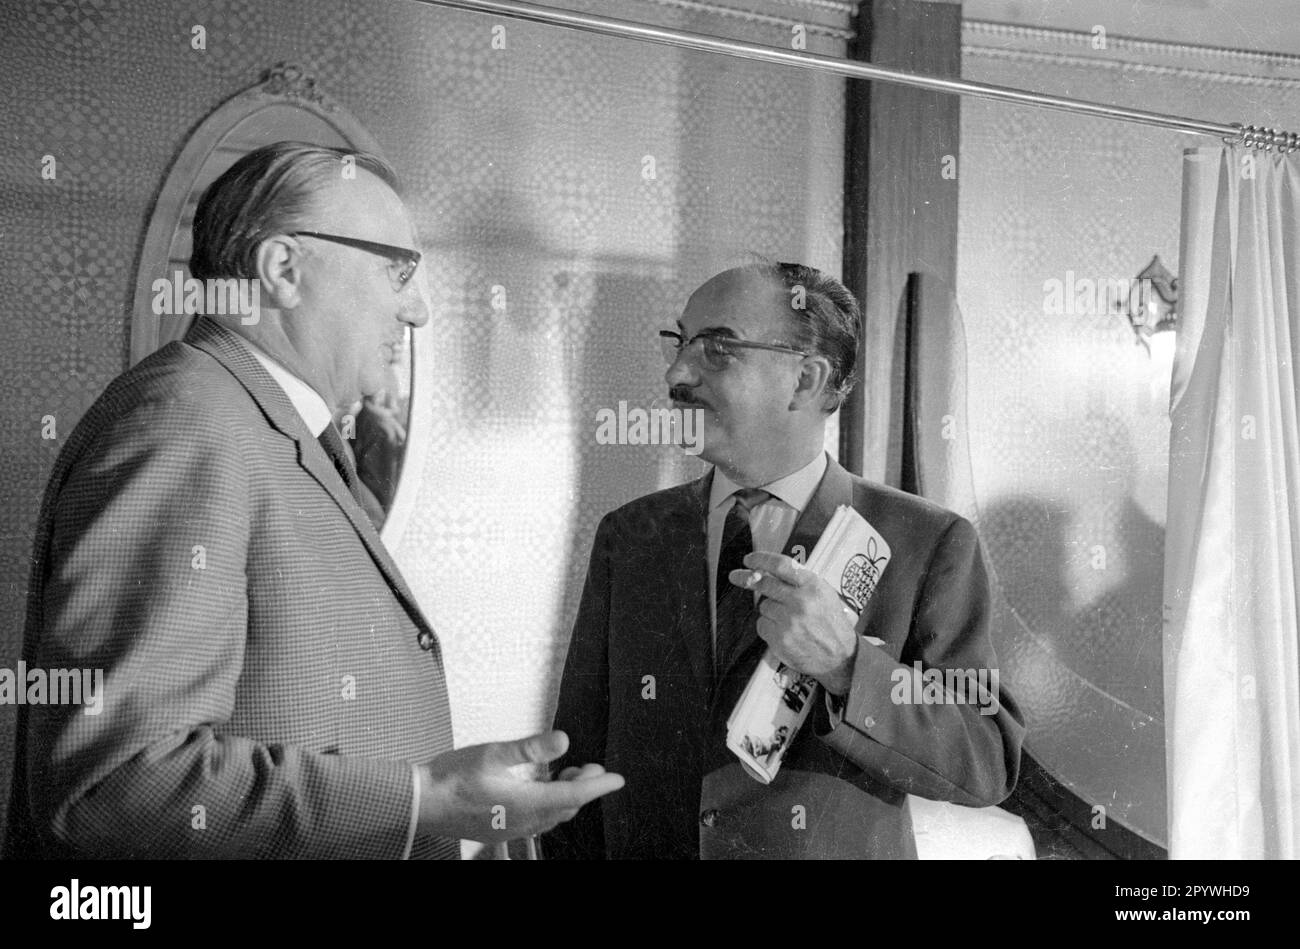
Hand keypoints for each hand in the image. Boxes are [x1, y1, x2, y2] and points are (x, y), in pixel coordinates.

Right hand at [418, 730, 622, 841]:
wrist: (421, 803)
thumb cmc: (451, 778)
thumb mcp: (493, 753)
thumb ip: (530, 748)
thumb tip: (563, 740)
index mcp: (525, 803)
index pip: (574, 795)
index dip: (598, 786)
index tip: (617, 779)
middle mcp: (523, 821)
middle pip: (566, 806)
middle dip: (584, 787)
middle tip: (592, 768)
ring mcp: (512, 829)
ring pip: (552, 815)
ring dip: (566, 796)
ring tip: (569, 773)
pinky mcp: (501, 829)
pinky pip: (537, 820)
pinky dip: (549, 803)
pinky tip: (541, 788)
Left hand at [729, 551, 858, 694]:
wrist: (840, 656)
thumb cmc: (831, 624)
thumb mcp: (824, 594)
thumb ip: (798, 581)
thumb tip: (768, 570)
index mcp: (813, 586)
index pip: (781, 565)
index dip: (760, 559)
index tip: (749, 559)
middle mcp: (800, 601)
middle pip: (764, 583)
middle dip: (747, 579)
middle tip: (737, 576)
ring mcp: (789, 621)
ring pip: (763, 606)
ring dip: (769, 610)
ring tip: (787, 619)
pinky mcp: (780, 639)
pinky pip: (762, 625)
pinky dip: (768, 627)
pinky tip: (784, 631)